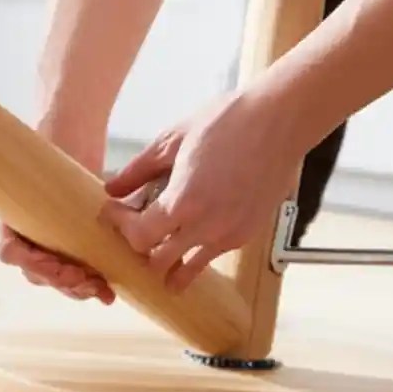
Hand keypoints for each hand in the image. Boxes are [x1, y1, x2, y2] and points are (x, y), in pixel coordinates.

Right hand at [0, 110, 115, 303]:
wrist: (73, 129)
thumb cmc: (55, 138)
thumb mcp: (47, 157)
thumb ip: (49, 182)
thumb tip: (58, 207)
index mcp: (9, 215)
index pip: (9, 251)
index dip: (32, 263)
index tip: (58, 263)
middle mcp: (25, 231)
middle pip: (35, 272)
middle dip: (62, 281)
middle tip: (88, 281)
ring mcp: (48, 239)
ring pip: (55, 278)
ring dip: (77, 288)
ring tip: (103, 289)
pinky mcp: (71, 242)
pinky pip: (74, 272)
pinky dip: (89, 283)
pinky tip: (110, 289)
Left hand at [99, 92, 306, 291]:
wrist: (280, 122)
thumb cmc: (227, 123)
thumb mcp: (172, 140)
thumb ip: (138, 170)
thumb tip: (112, 189)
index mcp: (183, 203)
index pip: (138, 237)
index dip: (120, 226)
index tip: (114, 211)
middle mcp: (206, 228)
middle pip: (156, 261)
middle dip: (138, 246)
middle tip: (133, 224)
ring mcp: (228, 235)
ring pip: (184, 269)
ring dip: (165, 260)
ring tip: (156, 242)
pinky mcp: (246, 235)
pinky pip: (209, 257)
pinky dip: (192, 253)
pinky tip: (186, 235)